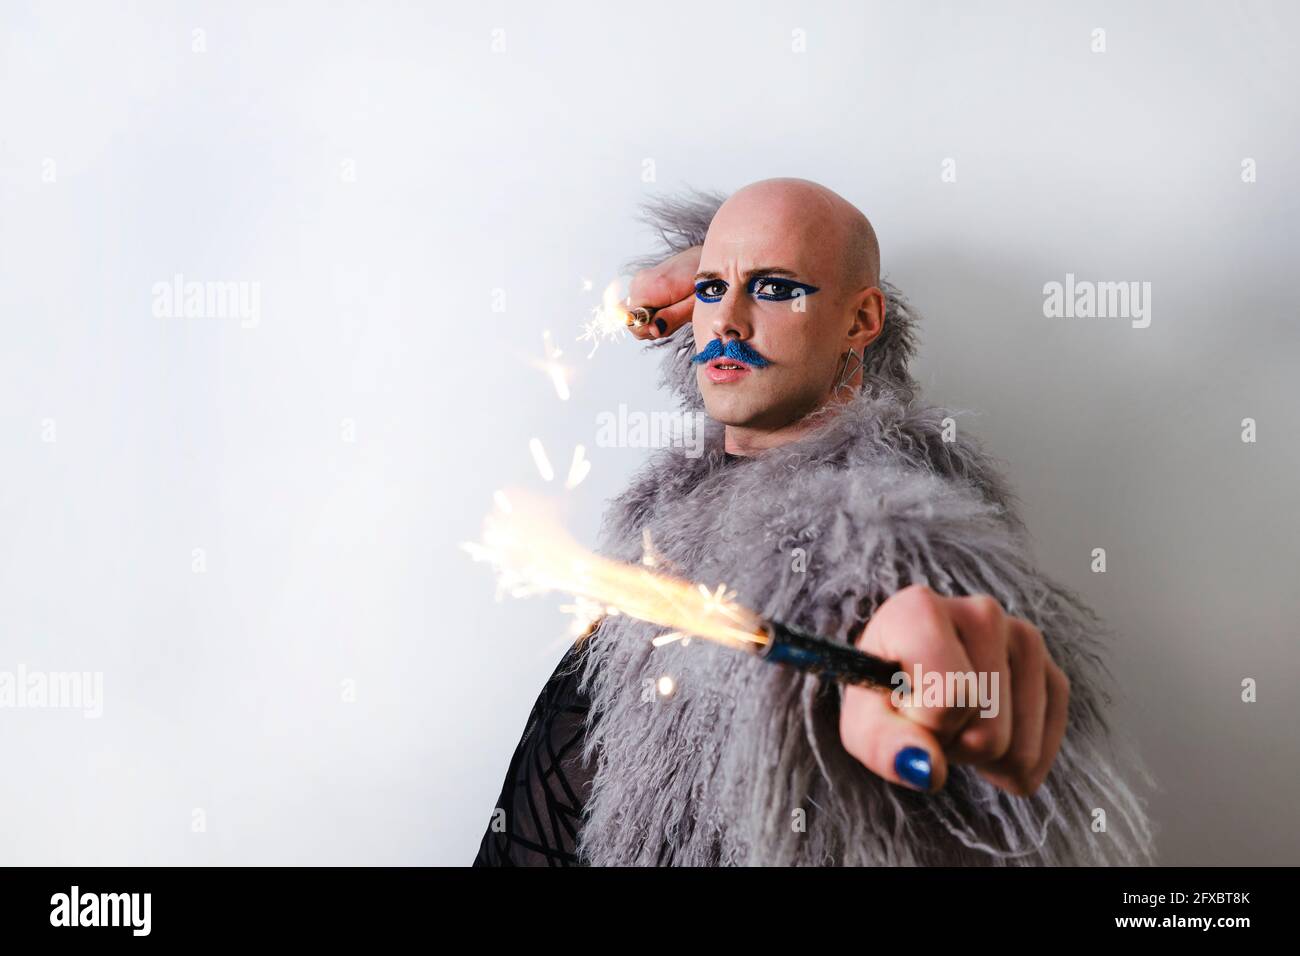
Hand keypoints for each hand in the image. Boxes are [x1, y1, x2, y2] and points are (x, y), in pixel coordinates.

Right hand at [625, 245, 701, 340]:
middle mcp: (640, 281)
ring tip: (676, 309)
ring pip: (635, 315)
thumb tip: (653, 330)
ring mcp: (638, 281)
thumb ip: (673, 317)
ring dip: (654, 320)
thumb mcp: (695, 305)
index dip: (650, 328)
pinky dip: (652, 312)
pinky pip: (639, 307)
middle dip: (653, 326)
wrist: (705, 258)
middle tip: (676, 316)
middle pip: (632, 320)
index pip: (632, 320)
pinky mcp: (640, 283)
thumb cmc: (705, 282)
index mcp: (653, 286)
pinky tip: (670, 305)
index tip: (669, 322)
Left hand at [839, 584, 1068, 796]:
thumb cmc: (882, 695)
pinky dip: (1012, 765)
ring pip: (1020, 751)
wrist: (910, 676)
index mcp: (921, 609)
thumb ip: (884, 743)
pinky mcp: (1051, 673)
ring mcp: (1025, 640)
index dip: (925, 726)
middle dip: (954, 745)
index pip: (950, 699)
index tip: (905, 706)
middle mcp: (983, 613)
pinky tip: (985, 732)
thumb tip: (929, 770)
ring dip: (983, 757)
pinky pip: (1043, 752)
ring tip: (955, 721)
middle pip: (988, 735)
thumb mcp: (863, 720)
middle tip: (930, 719)